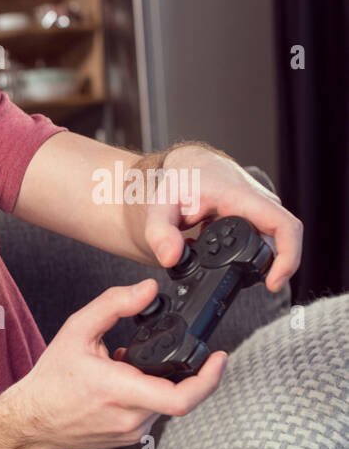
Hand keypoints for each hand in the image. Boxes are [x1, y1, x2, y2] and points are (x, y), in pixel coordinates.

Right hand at [9, 278, 227, 448]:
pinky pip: (153, 414)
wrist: (31, 421)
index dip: (209, 379)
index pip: (182, 397)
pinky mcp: (129, 438)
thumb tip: (147, 289)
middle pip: (181, 395)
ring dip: (160, 383)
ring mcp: (131, 431)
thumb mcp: (76, 330)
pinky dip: (148, 395)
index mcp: (119, 390)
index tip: (219, 357)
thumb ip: (114, 304)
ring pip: (166, 404)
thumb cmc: (50, 380)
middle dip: (182, 371)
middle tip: (173, 354)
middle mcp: (130, 417)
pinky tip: (125, 384)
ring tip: (131, 369)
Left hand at [142, 145, 300, 292]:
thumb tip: (170, 259)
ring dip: (249, 262)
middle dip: (262, 268)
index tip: (273, 283)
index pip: (284, 227)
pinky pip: (260, 240)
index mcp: (244, 198)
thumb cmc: (180, 180)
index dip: (288, 258)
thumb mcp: (162, 205)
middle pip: (279, 242)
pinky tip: (218, 260)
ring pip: (269, 244)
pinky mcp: (256, 218)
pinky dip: (243, 256)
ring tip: (218, 267)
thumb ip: (160, 233)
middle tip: (232, 281)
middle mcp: (260, 204)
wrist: (189, 165)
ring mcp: (260, 211)